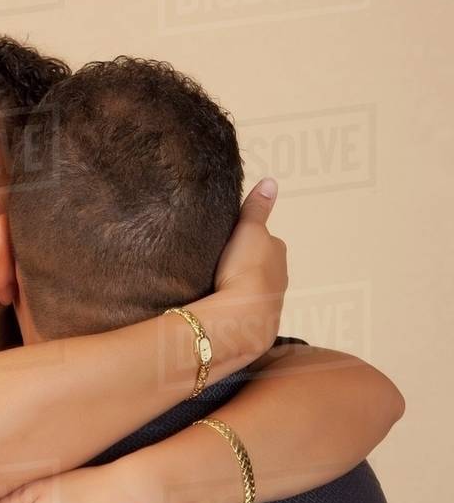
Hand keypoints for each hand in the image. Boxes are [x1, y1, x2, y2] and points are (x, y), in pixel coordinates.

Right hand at [213, 178, 286, 354]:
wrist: (243, 316)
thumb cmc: (245, 269)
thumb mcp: (248, 229)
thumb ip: (257, 207)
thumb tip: (270, 181)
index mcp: (278, 251)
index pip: (264, 239)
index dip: (245, 239)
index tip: (228, 243)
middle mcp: (281, 275)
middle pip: (261, 264)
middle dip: (245, 264)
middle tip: (221, 264)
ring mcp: (272, 300)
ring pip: (256, 288)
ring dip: (242, 287)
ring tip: (220, 286)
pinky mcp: (261, 321)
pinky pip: (248, 308)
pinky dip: (239, 305)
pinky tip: (224, 306)